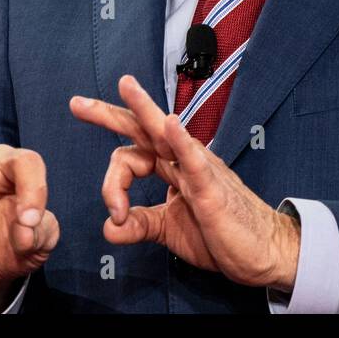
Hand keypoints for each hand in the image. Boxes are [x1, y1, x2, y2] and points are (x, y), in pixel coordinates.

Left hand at [69, 74, 300, 290]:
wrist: (261, 251)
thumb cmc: (222, 235)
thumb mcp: (169, 230)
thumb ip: (139, 224)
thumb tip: (108, 228)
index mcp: (171, 168)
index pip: (130, 157)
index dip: (113, 185)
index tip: (116, 215)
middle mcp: (182, 160)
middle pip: (141, 129)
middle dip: (109, 114)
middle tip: (78, 102)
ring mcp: (199, 170)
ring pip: (165, 134)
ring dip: (144, 109)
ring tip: (126, 85)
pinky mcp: (212, 188)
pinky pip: (194, 160)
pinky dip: (181, 141)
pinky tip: (169, 124)